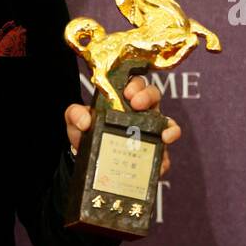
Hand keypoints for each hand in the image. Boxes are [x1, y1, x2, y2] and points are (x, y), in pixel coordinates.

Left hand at [64, 75, 181, 176]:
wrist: (86, 159)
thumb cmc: (85, 133)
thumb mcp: (76, 121)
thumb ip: (75, 115)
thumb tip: (85, 121)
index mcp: (124, 100)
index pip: (136, 83)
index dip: (136, 84)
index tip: (128, 92)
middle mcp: (141, 113)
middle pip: (154, 96)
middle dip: (148, 97)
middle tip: (137, 104)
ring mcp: (150, 133)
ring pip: (168, 124)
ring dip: (170, 127)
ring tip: (164, 135)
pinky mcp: (154, 155)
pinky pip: (165, 155)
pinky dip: (166, 157)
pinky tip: (161, 161)